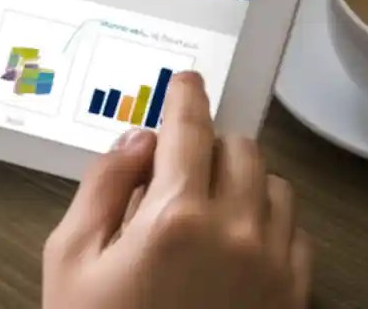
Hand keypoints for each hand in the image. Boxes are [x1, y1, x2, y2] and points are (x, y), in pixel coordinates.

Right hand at [43, 73, 311, 308]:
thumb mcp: (70, 257)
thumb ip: (102, 186)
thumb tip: (135, 141)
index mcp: (174, 217)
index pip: (189, 128)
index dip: (186, 95)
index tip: (187, 81)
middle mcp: (234, 233)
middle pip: (238, 148)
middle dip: (206, 144)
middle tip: (176, 163)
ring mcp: (270, 266)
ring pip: (273, 186)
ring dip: (241, 180)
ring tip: (206, 205)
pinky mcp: (291, 297)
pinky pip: (297, 233)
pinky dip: (269, 223)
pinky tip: (235, 241)